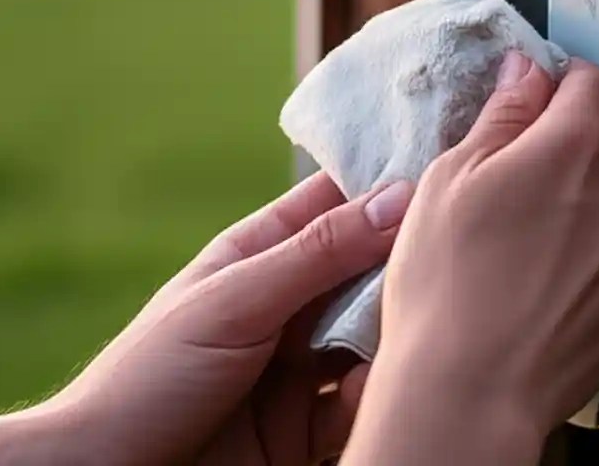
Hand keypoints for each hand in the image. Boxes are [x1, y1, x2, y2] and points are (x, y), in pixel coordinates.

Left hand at [51, 173, 414, 464]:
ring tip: (427, 322)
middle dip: (407, 264)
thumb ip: (317, 254)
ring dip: (399, 330)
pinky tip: (394, 384)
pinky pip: (366, 401)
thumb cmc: (147, 378)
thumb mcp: (234, 302)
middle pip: (368, 271)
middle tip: (451, 259)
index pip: (335, 202)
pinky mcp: (309, 427)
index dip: (387, 185)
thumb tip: (399, 198)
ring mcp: (300, 367)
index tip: (448, 170)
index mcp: (259, 257)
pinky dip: (383, 392)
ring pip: (375, 336)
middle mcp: (287, 306)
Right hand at [344, 54, 598, 465]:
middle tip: (505, 198)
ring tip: (517, 258)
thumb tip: (527, 70)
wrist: (472, 395)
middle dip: (562, 162)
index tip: (536, 102)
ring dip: (577, 218)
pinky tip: (538, 294)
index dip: (563, 86)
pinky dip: (586, 269)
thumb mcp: (452, 179)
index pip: (595, 85)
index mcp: (577, 149)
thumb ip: (503, 115)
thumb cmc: (447, 285)